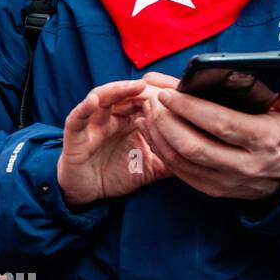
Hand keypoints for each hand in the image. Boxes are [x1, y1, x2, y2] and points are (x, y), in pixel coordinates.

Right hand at [57, 79, 169, 207]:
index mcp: (129, 121)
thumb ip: (173, 159)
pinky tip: (95, 101)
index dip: (160, 95)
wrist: (87, 193)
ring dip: (118, 90)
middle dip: (144, 89)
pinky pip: (77, 118)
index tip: (181, 93)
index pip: (144, 101)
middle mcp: (110, 118)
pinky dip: (84, 108)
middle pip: (126, 95)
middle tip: (163, 87)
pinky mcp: (75, 136)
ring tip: (135, 86)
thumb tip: (204, 156)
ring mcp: (92, 124)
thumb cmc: (116, 175)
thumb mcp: (152, 167)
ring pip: (102, 98)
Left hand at [138, 67, 279, 199]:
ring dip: (157, 134)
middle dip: (166, 121)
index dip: (190, 108)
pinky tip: (150, 130)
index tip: (167, 93)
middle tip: (150, 99)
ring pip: (181, 160)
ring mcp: (226, 180)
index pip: (221, 123)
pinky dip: (160, 149)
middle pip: (193, 145)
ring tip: (146, 111)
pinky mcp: (213, 189)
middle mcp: (244, 164)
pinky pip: (179, 171)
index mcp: (264, 139)